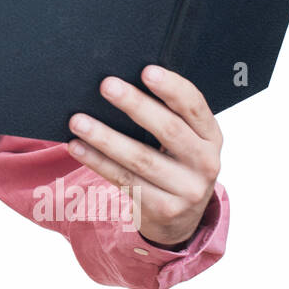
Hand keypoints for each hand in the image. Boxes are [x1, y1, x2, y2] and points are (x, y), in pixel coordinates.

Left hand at [66, 65, 222, 248]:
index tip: (146, 70)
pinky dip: (97, 162)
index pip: (195, 106)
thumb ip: (165, 115)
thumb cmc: (172, 163)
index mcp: (211, 136)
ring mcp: (187, 190)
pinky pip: (124, 181)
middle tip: (107, 85)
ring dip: (105, 137)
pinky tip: (77, 147)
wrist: (180, 218)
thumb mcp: (183, 141)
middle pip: (169, 130)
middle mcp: (206, 163)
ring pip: (140, 159)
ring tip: (78, 120)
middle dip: (135, 105)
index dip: (172, 88)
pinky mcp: (164, 210)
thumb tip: (120, 82)